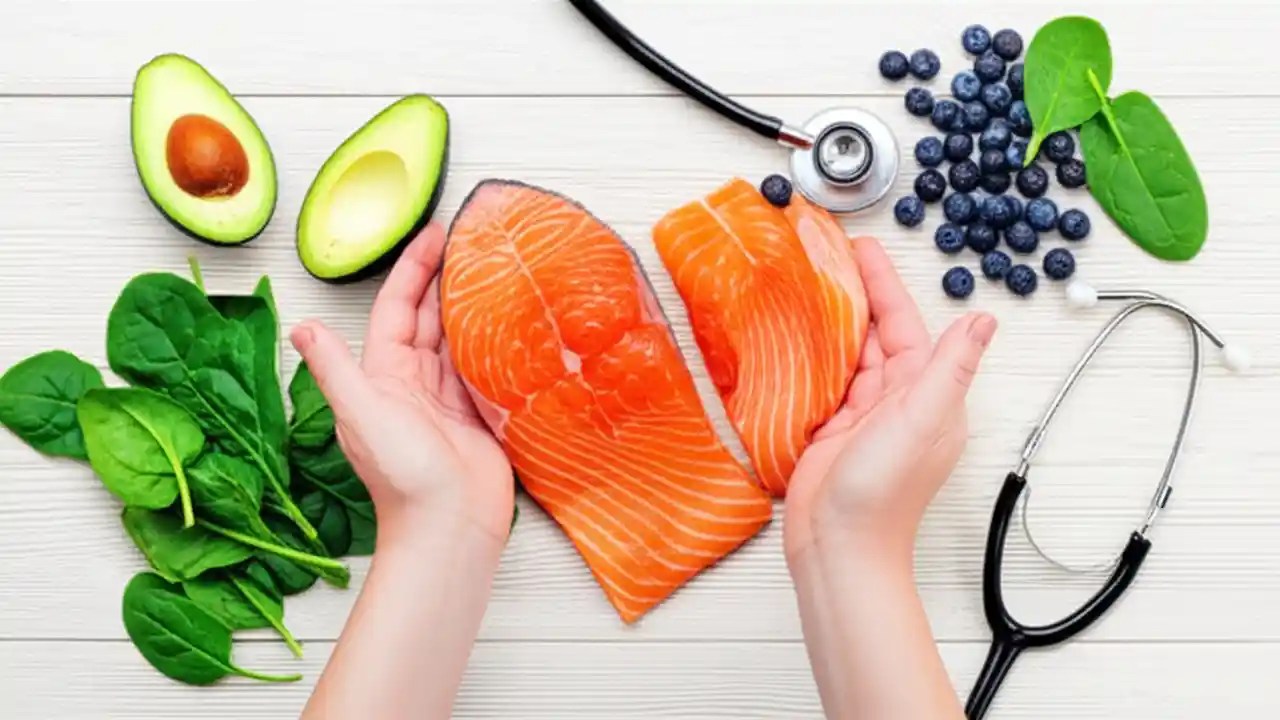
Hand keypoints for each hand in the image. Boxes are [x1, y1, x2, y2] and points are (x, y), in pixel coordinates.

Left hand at [290, 224, 513, 546]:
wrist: (448, 529)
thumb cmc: (404, 479)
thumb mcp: (362, 413)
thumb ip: (336, 369)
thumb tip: (302, 326)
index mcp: (384, 376)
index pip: (398, 309)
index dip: (414, 269)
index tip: (435, 235)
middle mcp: (414, 384)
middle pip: (430, 319)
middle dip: (447, 279)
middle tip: (473, 243)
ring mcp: (448, 401)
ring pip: (459, 341)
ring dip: (473, 307)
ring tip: (496, 271)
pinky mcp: (480, 419)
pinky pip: (486, 371)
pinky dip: (497, 345)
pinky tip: (514, 323)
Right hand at [785, 237, 996, 564]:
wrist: (840, 548)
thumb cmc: (883, 492)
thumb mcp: (923, 419)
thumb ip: (951, 367)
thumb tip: (984, 319)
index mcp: (927, 395)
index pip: (905, 326)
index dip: (883, 286)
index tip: (862, 249)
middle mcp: (897, 403)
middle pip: (875, 335)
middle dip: (854, 295)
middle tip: (825, 256)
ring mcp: (862, 418)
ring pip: (848, 356)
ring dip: (832, 321)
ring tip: (806, 284)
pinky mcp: (830, 433)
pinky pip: (824, 383)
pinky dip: (812, 357)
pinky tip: (794, 336)